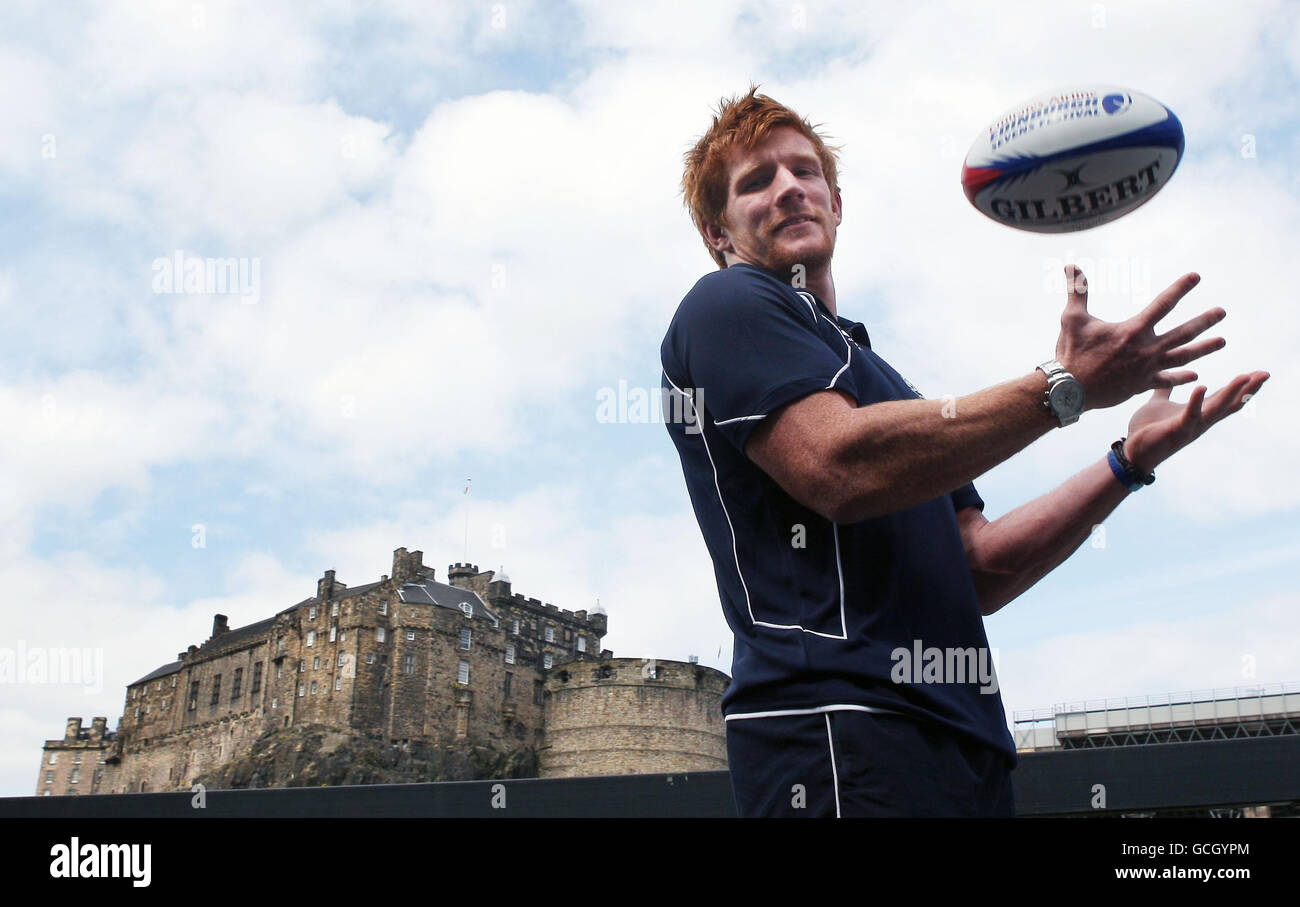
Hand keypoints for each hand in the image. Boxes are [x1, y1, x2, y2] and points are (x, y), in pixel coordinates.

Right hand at [1055, 265, 1226, 410]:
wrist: (1068, 391)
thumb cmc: (1070, 353)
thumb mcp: (1072, 319)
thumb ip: (1077, 291)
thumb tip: (1070, 266)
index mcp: (1133, 331)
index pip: (1163, 304)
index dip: (1180, 288)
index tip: (1196, 277)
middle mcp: (1145, 350)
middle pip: (1183, 332)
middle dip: (1204, 321)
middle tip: (1222, 312)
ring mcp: (1146, 369)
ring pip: (1182, 356)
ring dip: (1204, 348)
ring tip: (1222, 342)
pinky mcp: (1140, 385)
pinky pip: (1166, 381)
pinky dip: (1181, 378)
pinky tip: (1196, 375)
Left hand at [1123, 371, 1269, 472]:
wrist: (1132, 452)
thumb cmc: (1147, 430)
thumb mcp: (1159, 405)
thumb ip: (1166, 391)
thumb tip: (1170, 376)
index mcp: (1198, 412)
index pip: (1225, 397)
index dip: (1243, 386)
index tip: (1259, 372)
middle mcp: (1200, 420)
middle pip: (1230, 403)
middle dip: (1248, 389)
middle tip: (1265, 374)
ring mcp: (1191, 426)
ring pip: (1217, 408)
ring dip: (1232, 392)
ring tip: (1245, 376)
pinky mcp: (1177, 430)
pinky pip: (1189, 415)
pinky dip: (1196, 401)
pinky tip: (1201, 386)